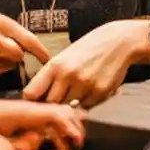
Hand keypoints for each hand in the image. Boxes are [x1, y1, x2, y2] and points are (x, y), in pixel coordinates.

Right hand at [0, 10, 49, 74]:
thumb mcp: (2, 21)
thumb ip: (18, 34)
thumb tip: (37, 52)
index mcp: (2, 24)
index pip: (28, 40)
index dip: (41, 52)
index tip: (51, 60)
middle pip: (18, 54)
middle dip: (20, 54)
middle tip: (15, 49)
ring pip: (10, 64)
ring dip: (10, 60)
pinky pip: (0, 70)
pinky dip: (1, 65)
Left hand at [0, 96, 84, 149]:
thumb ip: (12, 145)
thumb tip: (36, 147)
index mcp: (22, 111)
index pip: (54, 112)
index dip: (69, 126)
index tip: (77, 142)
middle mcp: (29, 108)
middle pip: (61, 110)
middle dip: (74, 127)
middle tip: (79, 147)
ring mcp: (28, 110)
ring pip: (57, 114)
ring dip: (68, 127)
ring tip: (72, 147)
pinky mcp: (26, 115)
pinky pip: (48, 119)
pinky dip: (59, 128)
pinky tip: (62, 142)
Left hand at [23, 20, 146, 107]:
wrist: (118, 42)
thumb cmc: (87, 49)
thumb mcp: (63, 57)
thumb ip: (50, 76)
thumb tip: (35, 98)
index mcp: (55, 65)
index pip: (31, 93)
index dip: (31, 100)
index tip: (35, 101)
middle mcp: (68, 75)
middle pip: (50, 104)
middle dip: (51, 105)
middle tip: (56, 102)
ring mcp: (85, 84)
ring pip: (68, 107)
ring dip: (69, 104)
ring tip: (76, 92)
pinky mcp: (101, 92)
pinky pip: (86, 106)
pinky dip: (85, 103)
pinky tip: (90, 90)